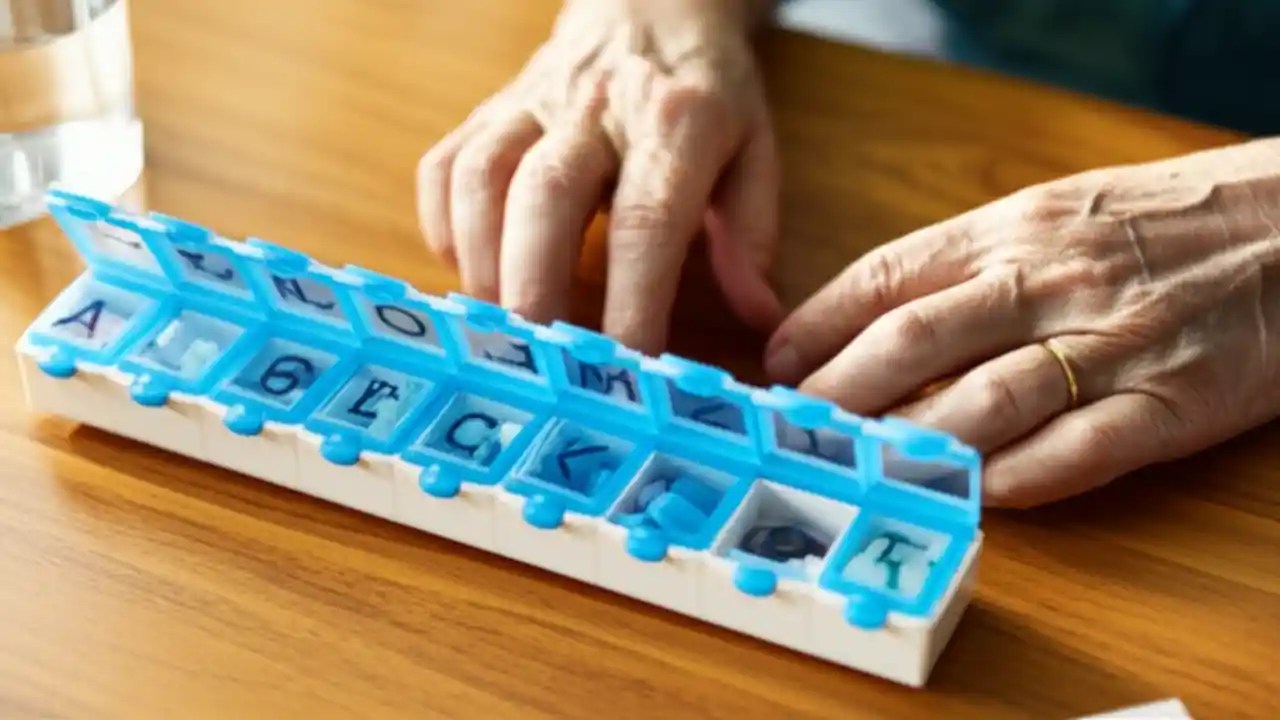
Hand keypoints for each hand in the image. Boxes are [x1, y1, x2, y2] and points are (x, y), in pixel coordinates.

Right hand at [416, 0, 782, 352]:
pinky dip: (445, 226)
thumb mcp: (753, 149)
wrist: (649, 2)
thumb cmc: (703, 91)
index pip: (646, 220)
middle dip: (535, 288)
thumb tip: (757, 315)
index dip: (633, 300)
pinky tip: (470, 270)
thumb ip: (751, 233)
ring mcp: (532, 102)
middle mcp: (596, 106)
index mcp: (676, 120)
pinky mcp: (489, 108)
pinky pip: (445, 165)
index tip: (627, 365)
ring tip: (502, 327)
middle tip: (539, 361)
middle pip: (546, 196)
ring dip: (483, 263)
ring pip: (482, 178)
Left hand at [765, 138, 1279, 506]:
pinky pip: (1078, 451)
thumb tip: (879, 321)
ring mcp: (1110, 342)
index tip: (774, 366)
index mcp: (1012, 228)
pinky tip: (972, 497)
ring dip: (909, 444)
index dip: (817, 326)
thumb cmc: (1160, 220)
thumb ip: (969, 263)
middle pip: (914, 342)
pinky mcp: (1172, 401)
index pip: (886, 277)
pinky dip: (1016, 480)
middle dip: (838, 394)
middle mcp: (1048, 281)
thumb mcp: (1053, 212)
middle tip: (796, 434)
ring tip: (860, 473)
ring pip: (983, 401)